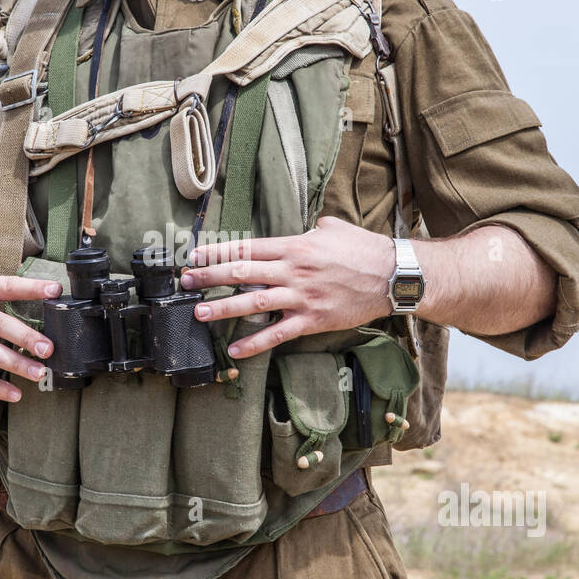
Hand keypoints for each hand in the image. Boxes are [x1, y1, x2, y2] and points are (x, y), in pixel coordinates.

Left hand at [181, 216, 394, 358]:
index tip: (196, 255)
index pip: (248, 248)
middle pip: (242, 272)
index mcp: (295, 246)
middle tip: (186, 281)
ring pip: (253, 302)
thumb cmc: (364, 249)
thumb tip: (302, 230)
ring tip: (199, 313)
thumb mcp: (333, 228)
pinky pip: (278, 333)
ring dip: (223, 308)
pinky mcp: (312, 320)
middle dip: (210, 277)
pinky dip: (255, 343)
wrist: (392, 276)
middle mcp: (293, 271)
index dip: (219, 252)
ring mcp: (301, 297)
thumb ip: (310, 229)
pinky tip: (235, 350)